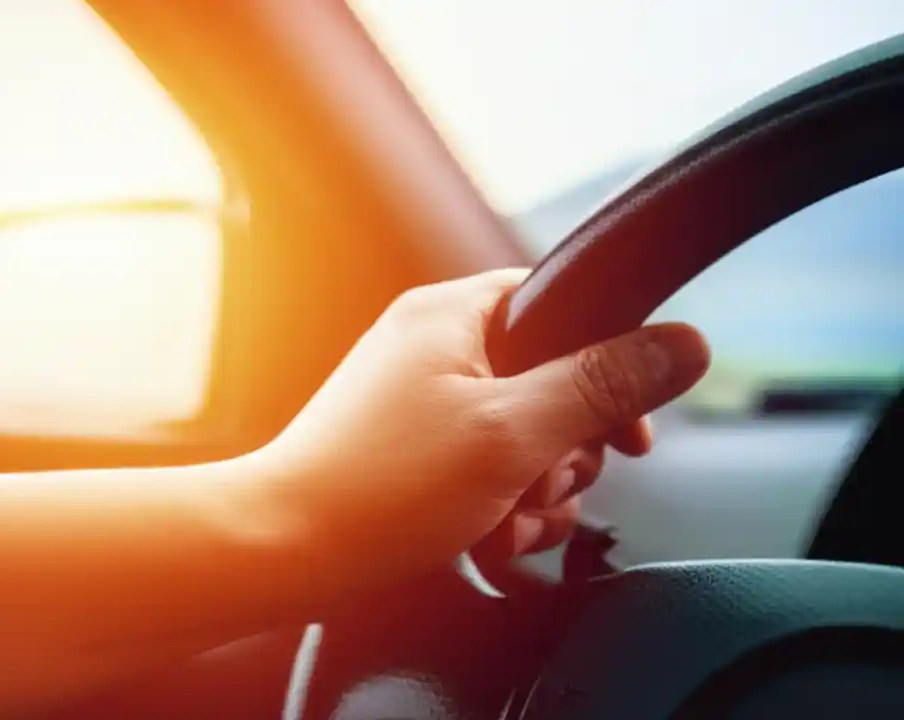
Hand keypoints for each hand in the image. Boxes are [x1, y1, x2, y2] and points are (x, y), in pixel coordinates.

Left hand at [256, 269, 709, 592]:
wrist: (284, 550)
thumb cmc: (382, 487)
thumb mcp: (513, 433)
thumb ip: (603, 386)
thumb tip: (684, 345)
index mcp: (452, 315)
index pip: (563, 306)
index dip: (610, 367)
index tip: (627, 431)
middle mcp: (433, 347)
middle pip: (552, 383)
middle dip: (566, 453)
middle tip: (539, 484)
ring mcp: (419, 402)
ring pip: (524, 437)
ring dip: (536, 491)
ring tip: (504, 521)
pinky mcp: (411, 451)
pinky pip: (485, 468)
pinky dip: (499, 507)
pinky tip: (487, 539)